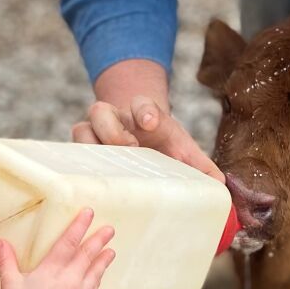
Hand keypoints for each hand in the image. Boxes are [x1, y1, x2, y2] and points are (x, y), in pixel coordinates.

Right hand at [0, 209, 115, 288]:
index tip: (89, 213)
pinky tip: (100, 273)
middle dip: (98, 239)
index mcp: (51, 270)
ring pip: (94, 270)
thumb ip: (6, 261)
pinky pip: (93, 286)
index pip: (68, 242)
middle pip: (87, 254)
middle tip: (110, 228)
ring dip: (104, 258)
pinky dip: (98, 276)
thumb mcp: (10, 284)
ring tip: (112, 249)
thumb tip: (1, 241)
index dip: (79, 226)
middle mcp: (68, 279)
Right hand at [73, 96, 224, 182]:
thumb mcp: (182, 150)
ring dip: (90, 146)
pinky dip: (73, 166)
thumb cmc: (161, 146)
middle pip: (101, 111)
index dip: (145, 109)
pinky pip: (69, 154)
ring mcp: (94, 133)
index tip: (152, 122)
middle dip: (113, 129)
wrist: (136, 137)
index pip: (142, 102)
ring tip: (107, 168)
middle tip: (129, 149)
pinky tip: (83, 185)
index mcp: (143, 115)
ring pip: (80, 130)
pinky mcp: (80, 152)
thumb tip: (220, 186)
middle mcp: (115, 118)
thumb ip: (200, 166)